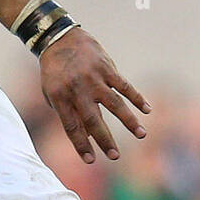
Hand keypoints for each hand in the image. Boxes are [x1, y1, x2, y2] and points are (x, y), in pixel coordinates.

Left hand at [39, 28, 149, 163]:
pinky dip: (136, 97)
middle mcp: (78, 90)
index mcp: (61, 98)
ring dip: (129, 120)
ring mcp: (93, 78)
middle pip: (93, 120)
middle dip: (105, 140)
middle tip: (115, 156)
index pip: (72, 128)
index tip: (91, 161)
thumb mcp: (53, 93)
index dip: (81, 145)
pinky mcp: (106, 68)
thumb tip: (86, 135)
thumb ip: (67, 113)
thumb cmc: (55, 71)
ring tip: (141, 135)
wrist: (58, 38)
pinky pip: (124, 85)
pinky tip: (147, 110)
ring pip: (114, 103)